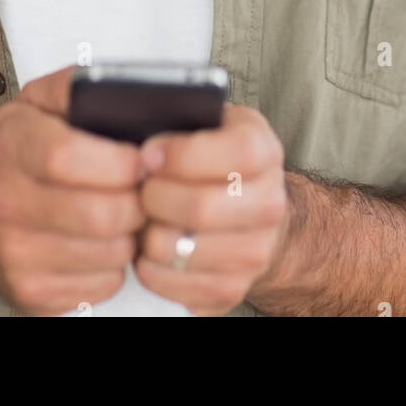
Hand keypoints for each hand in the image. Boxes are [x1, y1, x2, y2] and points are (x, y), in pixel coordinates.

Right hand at [0, 65, 143, 315]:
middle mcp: (5, 201)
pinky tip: (107, 243)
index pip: (65, 157)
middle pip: (97, 214)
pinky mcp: (31, 292)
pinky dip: (116, 265)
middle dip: (138, 203)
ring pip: (107, 253)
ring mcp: (15, 253)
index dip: (117, 162)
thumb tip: (121, 87)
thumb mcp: (38, 103)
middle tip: (146, 191)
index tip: (145, 159)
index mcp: (11, 143)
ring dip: (132, 235)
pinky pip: (101, 285)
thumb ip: (75, 86)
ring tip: (128, 214)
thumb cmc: (21, 154)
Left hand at [134, 102, 289, 315]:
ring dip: (149, 236)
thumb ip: (183, 117)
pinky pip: (181, 289)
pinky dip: (152, 271)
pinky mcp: (234, 289)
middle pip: (203, 208)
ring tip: (141, 219)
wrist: (251, 207)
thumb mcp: (209, 121)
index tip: (148, 154)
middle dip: (155, 197)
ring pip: (185, 251)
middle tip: (138, 189)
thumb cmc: (214, 157)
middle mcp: (270, 203)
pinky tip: (146, 250)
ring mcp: (257, 251)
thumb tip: (135, 123)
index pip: (237, 153)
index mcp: (265, 150)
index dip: (185, 154)